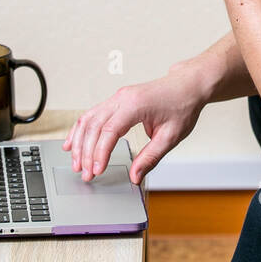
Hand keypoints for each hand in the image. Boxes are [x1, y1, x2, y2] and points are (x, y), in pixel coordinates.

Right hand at [62, 65, 209, 184]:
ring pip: (88, 119)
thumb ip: (151, 157)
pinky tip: (73, 143)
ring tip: (76, 163)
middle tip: (86, 174)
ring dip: (79, 142)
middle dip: (86, 152)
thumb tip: (135, 176)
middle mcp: (122, 98)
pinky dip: (80, 130)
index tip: (96, 170)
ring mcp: (117, 97)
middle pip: (94, 126)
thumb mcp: (171, 136)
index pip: (109, 131)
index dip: (100, 152)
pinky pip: (92, 114)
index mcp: (136, 105)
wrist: (187, 86)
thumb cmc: (182, 106)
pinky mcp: (116, 100)